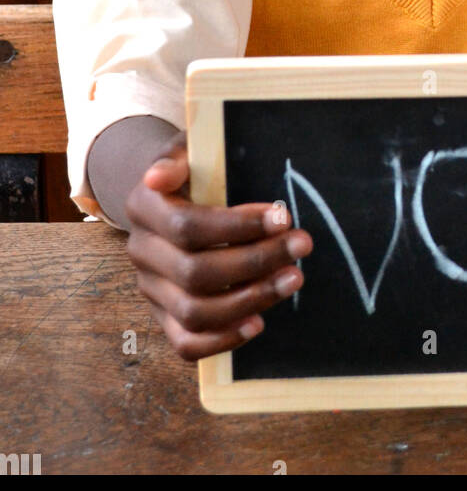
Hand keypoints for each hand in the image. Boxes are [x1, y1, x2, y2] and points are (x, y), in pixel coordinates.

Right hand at [124, 135, 312, 362]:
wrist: (171, 195)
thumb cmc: (192, 169)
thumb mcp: (187, 147)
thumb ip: (178, 156)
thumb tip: (160, 175)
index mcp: (144, 208)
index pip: (187, 226)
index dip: (238, 226)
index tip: (284, 216)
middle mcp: (141, 252)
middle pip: (195, 272)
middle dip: (257, 261)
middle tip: (301, 246)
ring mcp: (151, 289)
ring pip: (194, 312)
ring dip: (250, 300)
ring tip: (293, 278)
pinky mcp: (164, 316)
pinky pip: (185, 343)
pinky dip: (222, 340)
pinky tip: (258, 323)